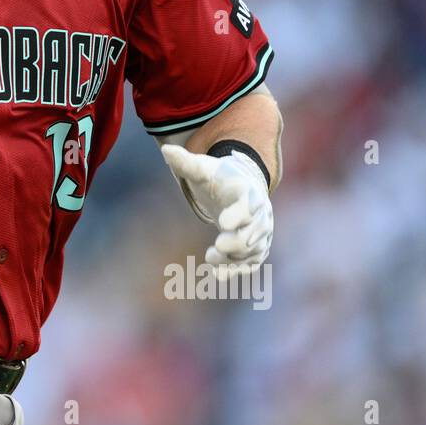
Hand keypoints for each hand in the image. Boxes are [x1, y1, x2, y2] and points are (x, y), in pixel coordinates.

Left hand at [160, 143, 272, 279]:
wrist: (240, 188)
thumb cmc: (219, 178)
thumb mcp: (203, 169)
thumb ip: (186, 162)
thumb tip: (164, 150)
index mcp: (248, 191)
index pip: (249, 203)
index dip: (239, 213)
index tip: (223, 223)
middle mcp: (260, 213)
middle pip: (254, 230)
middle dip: (236, 241)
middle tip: (216, 247)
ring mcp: (261, 231)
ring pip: (253, 249)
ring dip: (233, 257)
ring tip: (210, 257)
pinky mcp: (257, 246)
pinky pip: (252, 262)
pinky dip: (237, 269)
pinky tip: (219, 275)